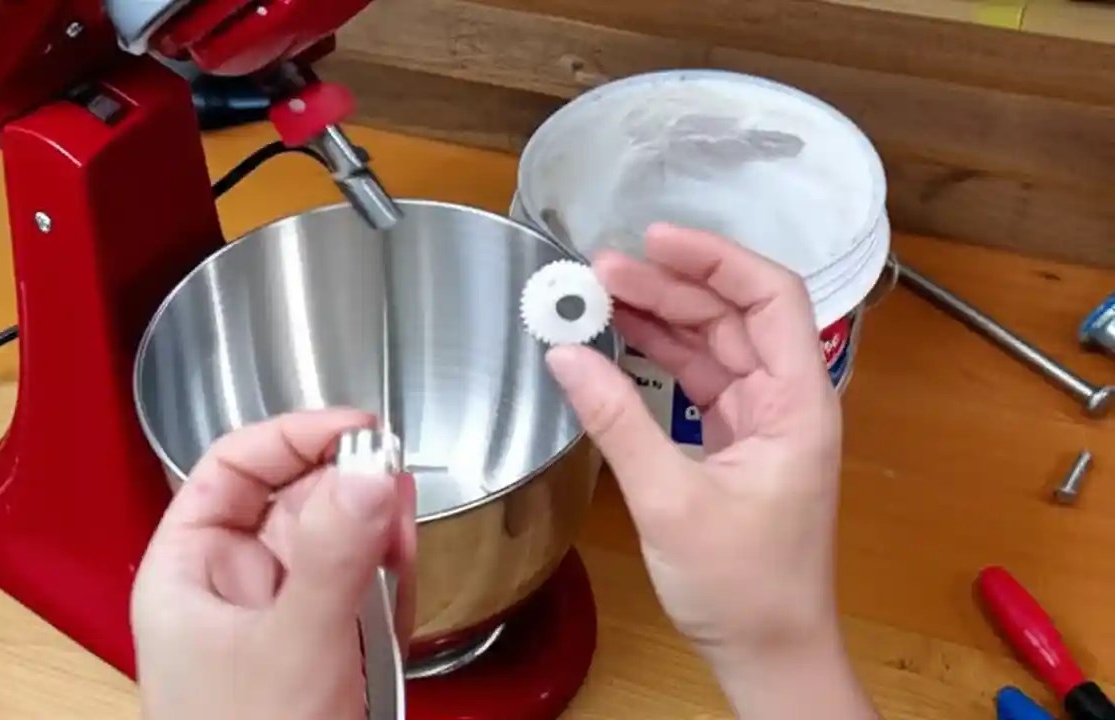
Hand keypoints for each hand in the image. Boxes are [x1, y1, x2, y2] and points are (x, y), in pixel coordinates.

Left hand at [131, 409, 415, 719]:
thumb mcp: (293, 644)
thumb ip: (335, 554)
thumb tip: (370, 471)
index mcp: (190, 567)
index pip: (234, 466)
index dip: (293, 435)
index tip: (358, 428)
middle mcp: (233, 580)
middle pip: (298, 496)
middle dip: (351, 495)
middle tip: (394, 502)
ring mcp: (281, 610)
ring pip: (340, 538)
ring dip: (377, 540)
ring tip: (398, 563)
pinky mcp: (324, 640)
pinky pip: (360, 584)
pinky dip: (387, 581)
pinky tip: (398, 603)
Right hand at [546, 224, 873, 718]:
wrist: (768, 652)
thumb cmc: (744, 588)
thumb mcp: (671, 500)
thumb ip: (617, 421)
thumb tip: (566, 357)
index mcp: (798, 404)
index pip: (769, 298)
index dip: (714, 259)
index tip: (654, 239)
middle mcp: (786, 401)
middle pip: (732, 314)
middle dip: (668, 286)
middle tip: (599, 270)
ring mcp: (761, 420)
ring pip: (712, 343)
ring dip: (658, 316)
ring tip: (596, 294)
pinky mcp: (736, 442)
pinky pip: (697, 380)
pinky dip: (658, 357)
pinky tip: (616, 341)